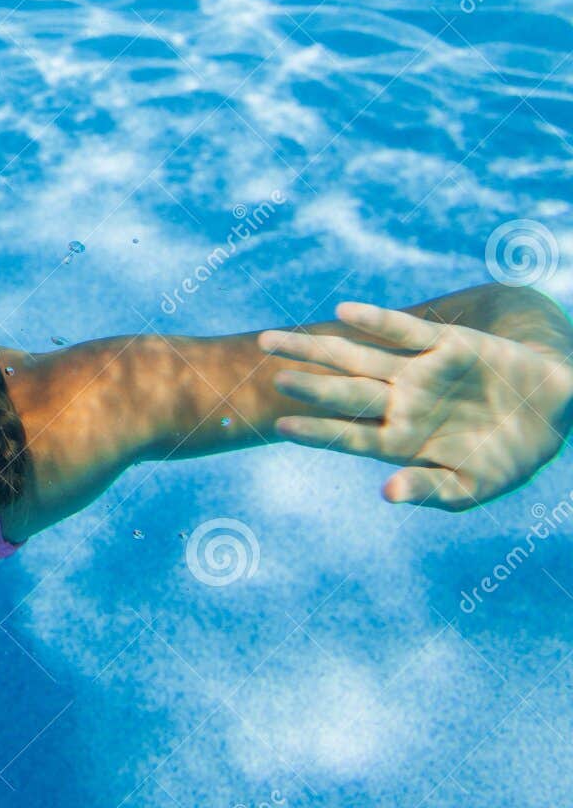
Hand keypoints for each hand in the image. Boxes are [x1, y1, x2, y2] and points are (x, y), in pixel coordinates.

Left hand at [257, 301, 572, 510]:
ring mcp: (418, 373)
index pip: (347, 435)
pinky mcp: (446, 344)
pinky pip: (404, 330)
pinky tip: (344, 312)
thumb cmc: (507, 459)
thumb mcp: (472, 487)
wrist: (556, 416)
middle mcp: (399, 404)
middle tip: (264, 375)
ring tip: (270, 342)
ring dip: (316, 349)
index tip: (280, 427)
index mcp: (400, 441)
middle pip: (341, 392)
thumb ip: (429, 490)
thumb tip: (388, 494)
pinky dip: (376, 320)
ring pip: (357, 358)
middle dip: (305, 384)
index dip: (315, 431)